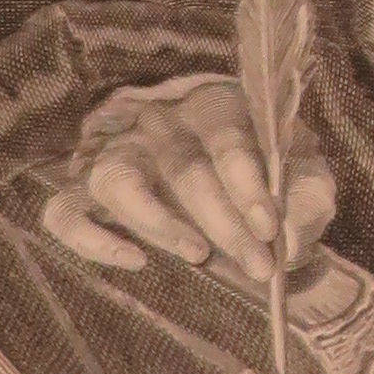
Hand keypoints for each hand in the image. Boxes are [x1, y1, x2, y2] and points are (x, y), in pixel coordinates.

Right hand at [40, 77, 336, 295]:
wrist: (237, 194)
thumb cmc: (270, 181)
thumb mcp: (305, 179)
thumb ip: (308, 202)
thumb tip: (287, 239)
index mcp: (215, 108)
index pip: (226, 139)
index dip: (248, 184)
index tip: (270, 227)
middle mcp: (159, 125)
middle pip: (182, 167)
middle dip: (225, 222)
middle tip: (257, 265)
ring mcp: (117, 157)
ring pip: (118, 180)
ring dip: (157, 221)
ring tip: (197, 254)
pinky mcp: (87, 195)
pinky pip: (65, 213)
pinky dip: (92, 240)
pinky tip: (134, 260)